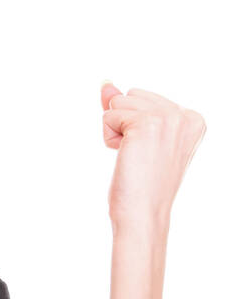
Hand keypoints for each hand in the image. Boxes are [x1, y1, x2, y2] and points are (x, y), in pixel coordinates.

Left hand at [101, 82, 204, 228]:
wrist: (143, 214)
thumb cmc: (141, 183)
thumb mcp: (138, 138)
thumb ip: (125, 106)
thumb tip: (106, 84)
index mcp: (193, 119)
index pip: (142, 97)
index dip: (134, 125)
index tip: (149, 152)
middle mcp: (185, 115)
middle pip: (130, 96)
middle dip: (124, 123)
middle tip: (140, 155)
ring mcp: (168, 118)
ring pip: (117, 103)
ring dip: (116, 130)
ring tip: (134, 157)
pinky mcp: (146, 123)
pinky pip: (108, 115)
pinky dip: (109, 136)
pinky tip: (125, 156)